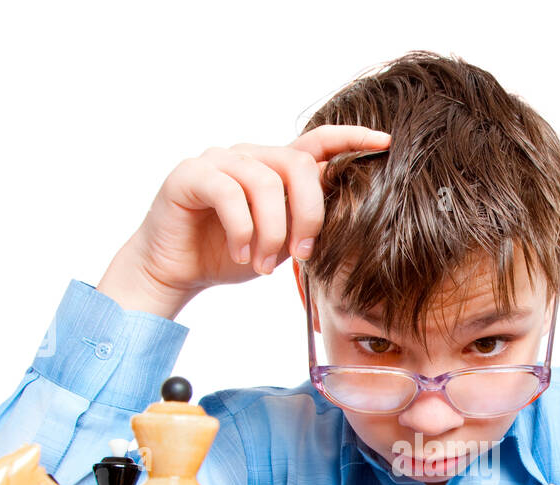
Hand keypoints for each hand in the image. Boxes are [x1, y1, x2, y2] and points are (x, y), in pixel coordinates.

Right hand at [96, 125, 391, 317]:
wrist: (175, 271)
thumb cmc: (227, 255)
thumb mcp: (280, 242)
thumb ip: (306, 223)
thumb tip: (348, 218)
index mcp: (274, 169)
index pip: (317, 143)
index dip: (350, 139)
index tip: (384, 143)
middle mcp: (248, 156)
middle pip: (298, 165)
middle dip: (310, 213)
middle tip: (304, 254)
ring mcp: (218, 161)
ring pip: (265, 182)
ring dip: (272, 232)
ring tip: (264, 264)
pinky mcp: (190, 175)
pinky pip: (229, 193)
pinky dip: (243, 229)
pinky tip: (242, 254)